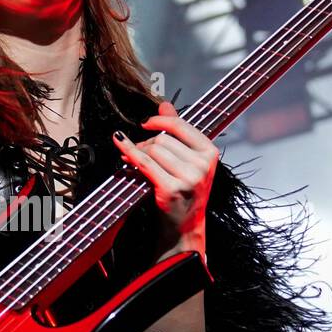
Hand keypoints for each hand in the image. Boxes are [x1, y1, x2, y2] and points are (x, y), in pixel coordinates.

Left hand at [112, 100, 217, 260]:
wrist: (184, 227)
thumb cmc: (185, 191)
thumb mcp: (187, 160)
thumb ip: (178, 131)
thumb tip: (164, 104)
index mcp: (210, 153)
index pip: (180, 125)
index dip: (159, 121)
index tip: (146, 123)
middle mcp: (202, 164)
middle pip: (162, 138)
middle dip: (146, 143)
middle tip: (140, 153)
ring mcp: (188, 178)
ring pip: (153, 149)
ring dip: (138, 153)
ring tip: (136, 162)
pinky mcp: (171, 189)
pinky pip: (144, 163)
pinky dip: (129, 154)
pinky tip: (121, 149)